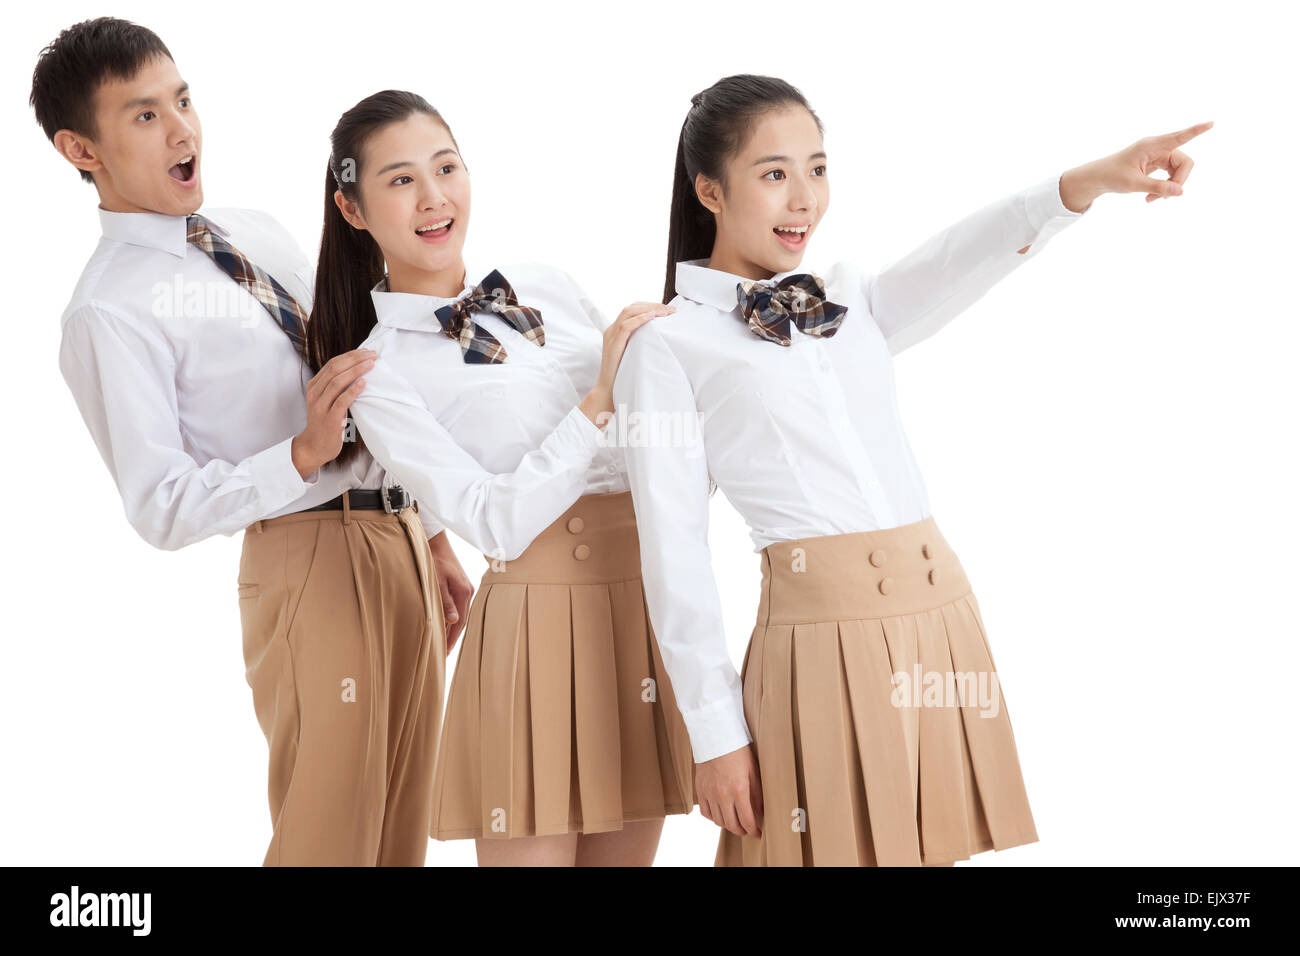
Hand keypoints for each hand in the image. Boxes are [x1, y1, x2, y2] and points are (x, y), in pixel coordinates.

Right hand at [291, 348, 376, 477]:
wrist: (315, 446)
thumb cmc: (325, 422)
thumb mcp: (326, 400)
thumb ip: (336, 386)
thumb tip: (357, 370)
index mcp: (314, 386)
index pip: (332, 364)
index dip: (350, 355)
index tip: (366, 351)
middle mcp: (315, 393)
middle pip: (335, 369)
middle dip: (355, 359)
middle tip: (372, 355)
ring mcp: (321, 406)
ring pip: (337, 382)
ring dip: (356, 371)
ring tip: (370, 365)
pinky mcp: (329, 419)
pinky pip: (341, 401)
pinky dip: (353, 390)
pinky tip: (363, 383)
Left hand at [427, 532, 473, 652]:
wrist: (434, 540)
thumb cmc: (433, 559)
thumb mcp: (436, 582)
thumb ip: (445, 602)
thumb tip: (453, 621)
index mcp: (464, 592)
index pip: (460, 622)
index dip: (452, 638)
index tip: (444, 653)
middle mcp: (467, 591)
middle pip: (461, 620)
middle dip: (451, 637)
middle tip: (442, 653)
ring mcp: (464, 587)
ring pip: (458, 614)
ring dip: (450, 628)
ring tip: (441, 643)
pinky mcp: (458, 584)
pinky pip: (455, 606)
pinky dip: (449, 617)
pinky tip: (442, 623)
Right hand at [578, 301, 674, 425]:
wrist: (608, 391)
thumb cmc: (623, 375)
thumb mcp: (633, 354)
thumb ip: (640, 343)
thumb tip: (660, 339)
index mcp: (615, 331)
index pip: (632, 310)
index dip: (649, 306)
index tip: (667, 310)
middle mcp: (611, 330)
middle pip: (631, 307)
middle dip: (652, 305)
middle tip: (670, 309)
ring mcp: (611, 336)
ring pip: (628, 312)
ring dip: (649, 309)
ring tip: (665, 312)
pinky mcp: (613, 344)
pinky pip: (626, 326)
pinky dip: (640, 319)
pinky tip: (653, 317)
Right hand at [694, 744, 762, 837]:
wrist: (715, 737)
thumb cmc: (737, 751)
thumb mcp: (753, 771)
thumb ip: (757, 793)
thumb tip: (761, 811)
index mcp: (738, 791)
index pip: (747, 821)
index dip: (754, 831)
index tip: (758, 833)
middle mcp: (722, 796)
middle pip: (732, 825)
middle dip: (742, 831)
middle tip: (748, 830)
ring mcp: (709, 794)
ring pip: (718, 821)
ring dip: (728, 825)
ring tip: (735, 822)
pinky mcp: (700, 790)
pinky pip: (706, 812)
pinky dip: (713, 817)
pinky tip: (720, 813)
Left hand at [1060, 121, 1213, 212]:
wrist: (1098, 178)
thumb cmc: (1112, 176)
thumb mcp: (1133, 184)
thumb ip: (1157, 188)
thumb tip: (1180, 192)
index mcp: (1151, 145)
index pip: (1178, 137)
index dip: (1196, 131)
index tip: (1211, 122)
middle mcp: (1158, 147)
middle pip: (1184, 162)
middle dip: (1178, 181)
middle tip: (1164, 198)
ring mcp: (1158, 155)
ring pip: (1178, 171)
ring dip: (1170, 187)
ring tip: (1151, 200)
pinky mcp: (1157, 164)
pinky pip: (1170, 175)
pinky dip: (1164, 188)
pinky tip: (1151, 198)